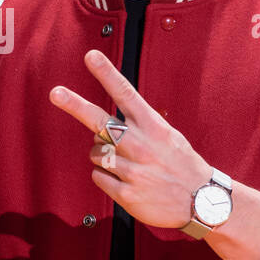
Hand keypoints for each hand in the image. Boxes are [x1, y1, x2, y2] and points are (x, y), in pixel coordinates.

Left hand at [49, 50, 210, 228]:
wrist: (203, 202)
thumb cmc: (181, 165)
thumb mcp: (167, 137)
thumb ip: (138, 128)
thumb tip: (101, 126)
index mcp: (152, 126)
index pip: (125, 94)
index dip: (106, 73)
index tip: (90, 56)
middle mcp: (140, 145)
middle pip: (99, 121)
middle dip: (75, 105)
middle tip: (55, 93)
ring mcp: (132, 169)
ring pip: (95, 153)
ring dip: (102, 156)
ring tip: (127, 165)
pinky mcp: (126, 193)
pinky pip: (98, 177)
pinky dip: (107, 178)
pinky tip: (127, 182)